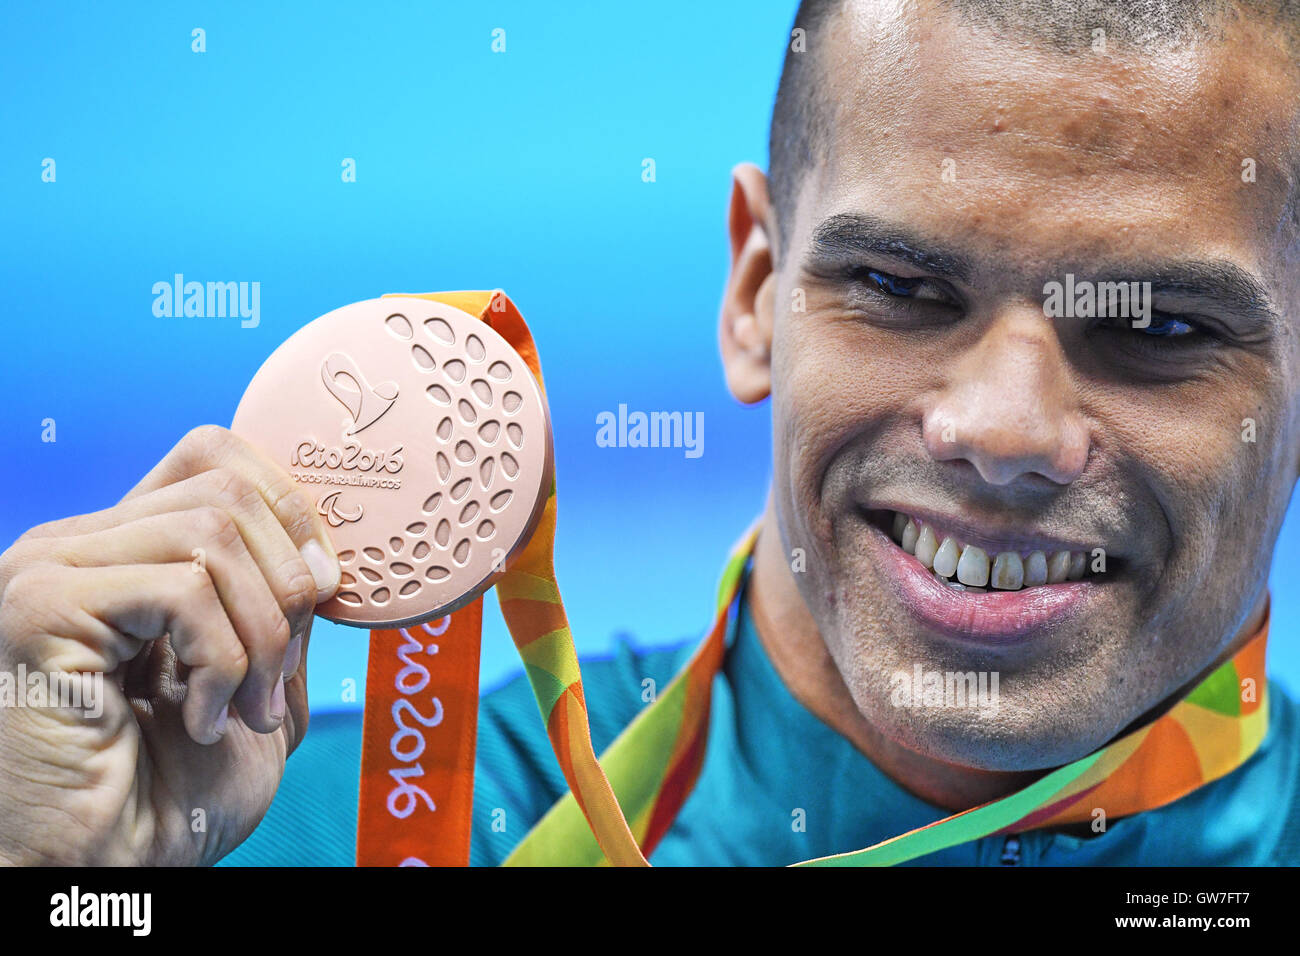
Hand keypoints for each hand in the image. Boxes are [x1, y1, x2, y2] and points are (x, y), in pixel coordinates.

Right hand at [0, 425, 340, 864]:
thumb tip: (323, 553)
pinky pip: (182, 590)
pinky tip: (204, 719)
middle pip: (227, 491)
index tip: (322, 588)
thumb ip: (282, 606)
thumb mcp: (261, 679)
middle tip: (281, 680)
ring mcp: (52, 569)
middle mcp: (80, 544)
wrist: (110, 871)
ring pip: (212, 536)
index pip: (216, 454)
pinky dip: (222, 661)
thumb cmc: (176, 793)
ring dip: (261, 636)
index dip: (290, 507)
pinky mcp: (42, 605)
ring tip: (247, 708)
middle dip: (286, 589)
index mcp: (127, 550)